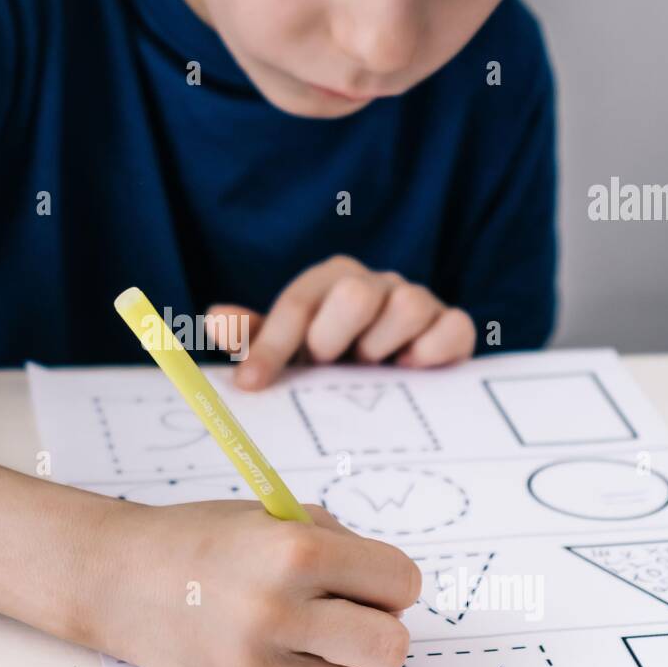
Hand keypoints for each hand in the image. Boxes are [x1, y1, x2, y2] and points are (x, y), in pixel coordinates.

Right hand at [91, 500, 420, 666]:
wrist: (120, 577)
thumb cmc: (200, 540)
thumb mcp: (273, 516)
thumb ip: (337, 543)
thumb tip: (390, 588)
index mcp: (296, 551)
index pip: (400, 582)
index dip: (393, 581)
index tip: (373, 580)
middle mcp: (280, 610)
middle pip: (391, 646)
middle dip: (383, 630)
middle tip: (356, 616)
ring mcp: (261, 660)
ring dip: (349, 666)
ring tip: (319, 640)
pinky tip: (272, 648)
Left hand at [207, 255, 475, 389]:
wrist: (391, 374)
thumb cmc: (329, 360)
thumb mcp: (288, 351)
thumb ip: (252, 336)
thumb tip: (214, 318)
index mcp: (329, 281)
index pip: (297, 304)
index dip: (271, 347)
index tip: (251, 384)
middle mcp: (374, 283)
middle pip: (355, 292)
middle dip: (333, 338)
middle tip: (326, 366)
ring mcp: (417, 300)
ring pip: (408, 305)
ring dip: (383, 347)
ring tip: (371, 369)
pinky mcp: (452, 325)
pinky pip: (453, 328)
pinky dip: (433, 351)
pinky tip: (412, 371)